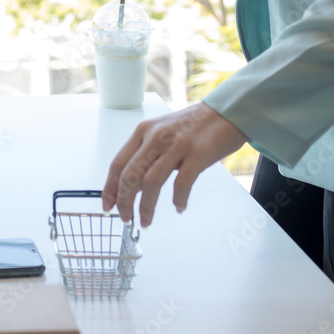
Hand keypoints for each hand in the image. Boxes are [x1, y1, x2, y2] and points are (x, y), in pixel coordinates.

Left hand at [102, 102, 247, 226]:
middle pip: (130, 175)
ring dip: (146, 206)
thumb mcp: (161, 135)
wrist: (226, 112)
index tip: (107, 206)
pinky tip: (179, 207)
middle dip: (124, 202)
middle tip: (126, 219)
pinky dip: (178, 199)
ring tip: (146, 221)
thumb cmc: (192, 126)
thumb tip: (131, 188)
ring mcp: (176, 144)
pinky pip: (182, 182)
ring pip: (151, 182)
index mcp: (143, 131)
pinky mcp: (198, 153)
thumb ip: (146, 157)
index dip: (109, 188)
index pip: (117, 164)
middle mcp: (155, 136)